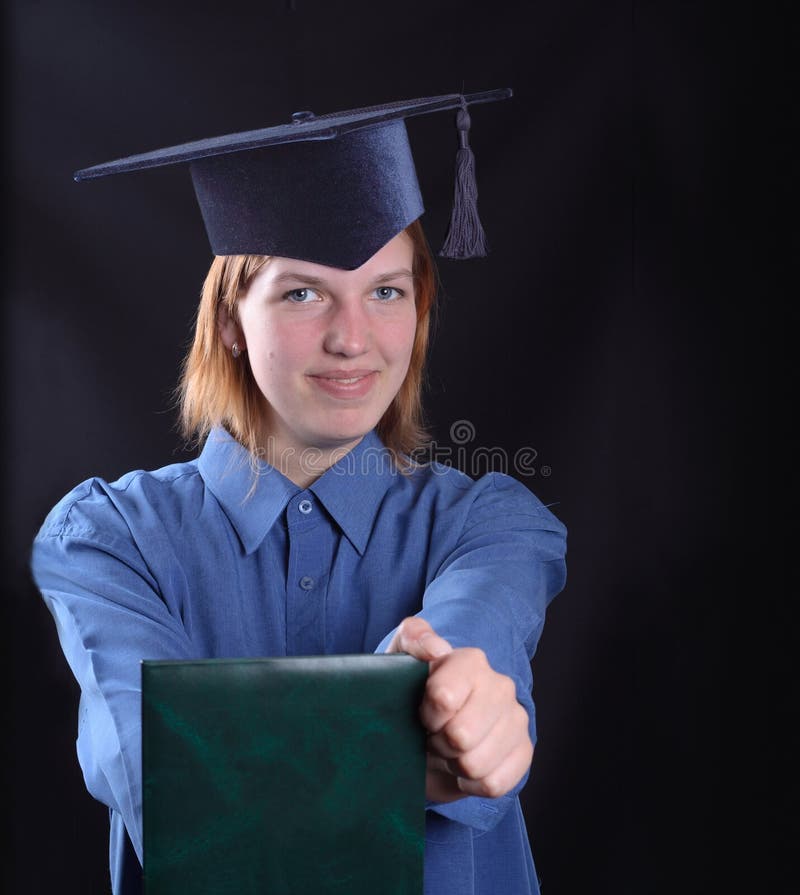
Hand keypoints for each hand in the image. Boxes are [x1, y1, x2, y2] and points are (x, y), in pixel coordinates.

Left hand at [386, 617, 533, 803]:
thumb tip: (436, 648)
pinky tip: (463, 768)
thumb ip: (413, 637)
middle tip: (433, 734)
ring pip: (476, 764)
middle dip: (439, 743)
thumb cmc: (411, 693)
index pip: (444, 697)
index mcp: (472, 661)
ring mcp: (516, 719)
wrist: (426, 730)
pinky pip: (494, 784)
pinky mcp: (523, 752)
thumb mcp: (400, 659)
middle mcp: (500, 686)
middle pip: (460, 737)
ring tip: (448, 750)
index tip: (422, 712)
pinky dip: (470, 784)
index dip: (426, 714)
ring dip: (453, 765)